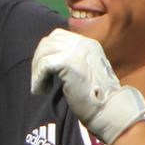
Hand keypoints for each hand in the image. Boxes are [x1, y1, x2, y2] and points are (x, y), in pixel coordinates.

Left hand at [30, 29, 144, 144]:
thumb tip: (50, 61)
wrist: (108, 108)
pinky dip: (38, 79)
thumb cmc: (97, 97)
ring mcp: (76, 51)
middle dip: (38, 60)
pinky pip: (44, 66)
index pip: (58, 36)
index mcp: (88, 44)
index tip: (45, 70)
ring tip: (41, 87)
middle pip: (48, 42)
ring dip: (37, 71)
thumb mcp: (87, 71)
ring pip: (44, 53)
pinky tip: (41, 90)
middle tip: (39, 79)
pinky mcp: (69, 62)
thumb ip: (74, 61)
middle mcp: (83, 43)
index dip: (46, 52)